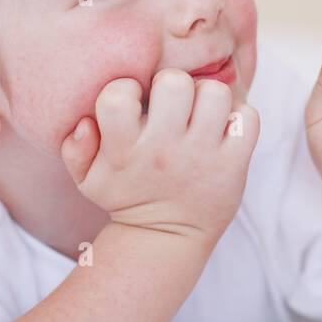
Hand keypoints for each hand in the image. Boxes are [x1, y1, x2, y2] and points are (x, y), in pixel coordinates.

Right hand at [60, 71, 259, 239]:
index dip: (125, 88)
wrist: (166, 238)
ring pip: (215, 93)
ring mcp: (203, 157)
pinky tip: (223, 129)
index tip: (133, 102)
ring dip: (208, 97)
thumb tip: (85, 121)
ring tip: (199, 114)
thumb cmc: (127, 196)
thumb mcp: (88, 179)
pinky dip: (240, 117)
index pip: (118, 96)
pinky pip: (248, 117)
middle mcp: (164, 152)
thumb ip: (74, 147)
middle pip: (174, 82)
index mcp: (125, 151)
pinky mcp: (234, 165)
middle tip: (172, 104)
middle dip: (172, 85)